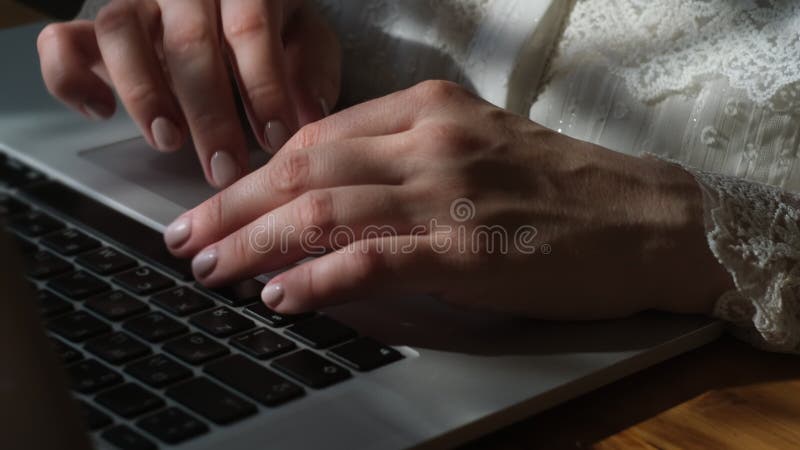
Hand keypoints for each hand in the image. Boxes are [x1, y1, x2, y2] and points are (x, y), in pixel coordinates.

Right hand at [37, 0, 339, 187]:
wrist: (232, 5)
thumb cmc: (272, 27)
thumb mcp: (306, 39)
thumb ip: (311, 69)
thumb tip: (308, 114)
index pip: (248, 28)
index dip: (262, 87)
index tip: (274, 138)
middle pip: (186, 43)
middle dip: (209, 114)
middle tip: (224, 167)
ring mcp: (135, 6)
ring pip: (118, 34)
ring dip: (143, 94)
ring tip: (169, 141)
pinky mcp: (95, 31)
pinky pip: (61, 45)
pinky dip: (70, 81)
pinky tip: (101, 113)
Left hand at [163, 80, 733, 318]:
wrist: (646, 219)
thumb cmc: (560, 186)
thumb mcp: (474, 147)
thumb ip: (403, 159)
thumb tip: (330, 192)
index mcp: (429, 110)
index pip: (317, 136)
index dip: (256, 173)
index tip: (217, 201)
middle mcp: (431, 142)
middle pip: (306, 169)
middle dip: (234, 206)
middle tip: (186, 236)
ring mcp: (450, 194)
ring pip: (326, 211)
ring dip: (257, 243)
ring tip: (212, 268)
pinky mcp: (470, 248)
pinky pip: (374, 259)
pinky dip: (318, 277)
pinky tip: (280, 294)